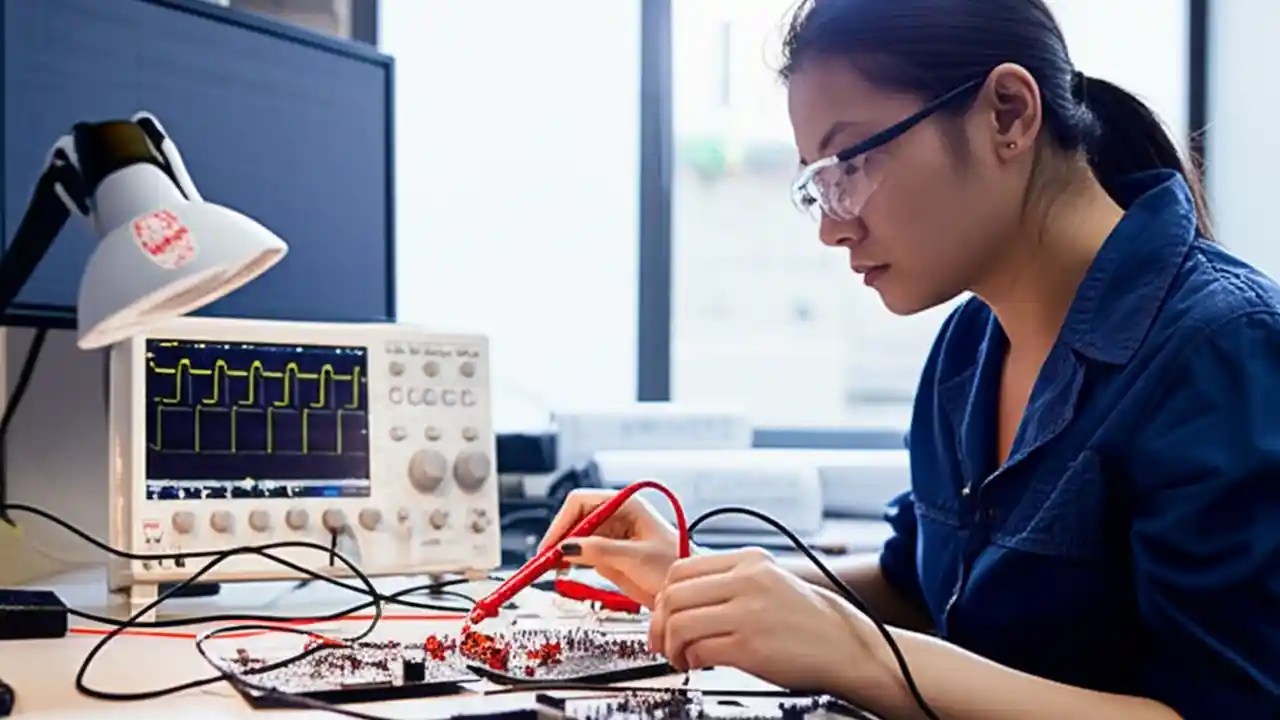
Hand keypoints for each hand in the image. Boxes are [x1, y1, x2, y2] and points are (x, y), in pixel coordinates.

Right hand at [537, 488, 681, 607]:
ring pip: (575, 536)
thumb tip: (567, 548)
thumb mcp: (635, 558)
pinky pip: (582, 552)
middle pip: (575, 518)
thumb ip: (599, 551)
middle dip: (558, 538)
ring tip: (551, 569)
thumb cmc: (674, 566)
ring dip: (561, 551)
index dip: (562, 522)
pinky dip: (569, 561)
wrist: (685, 590)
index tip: (551, 546)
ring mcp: (611, 534)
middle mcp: (616, 516)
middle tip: (545, 561)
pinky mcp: (609, 553)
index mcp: (626, 505)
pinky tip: (562, 572)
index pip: (582, 502)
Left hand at [649, 548, 869, 692]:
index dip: (663, 595)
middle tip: (661, 641)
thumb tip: (682, 596)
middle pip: (673, 594)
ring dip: (671, 645)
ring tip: (680, 657)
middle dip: (658, 623)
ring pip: (679, 622)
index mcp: (750, 560)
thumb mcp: (770, 582)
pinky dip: (690, 660)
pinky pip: (699, 649)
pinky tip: (699, 664)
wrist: (848, 647)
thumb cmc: (809, 620)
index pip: (681, 568)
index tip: (663, 613)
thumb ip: (731, 581)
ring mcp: (748, 612)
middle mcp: (747, 580)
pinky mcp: (750, 646)